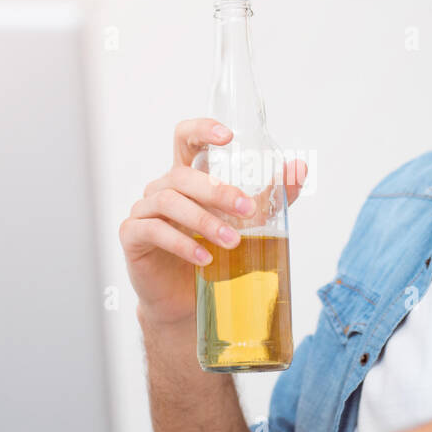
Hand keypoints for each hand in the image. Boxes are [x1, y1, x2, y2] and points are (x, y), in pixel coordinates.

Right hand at [119, 118, 307, 327]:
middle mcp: (162, 188)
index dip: (202, 130)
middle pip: (183, 175)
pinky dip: (181, 243)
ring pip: (169, 201)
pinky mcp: (132, 236)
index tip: (228, 136)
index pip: (185, 138)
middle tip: (247, 209)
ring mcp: (143, 210)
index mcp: (187, 177)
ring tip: (232, 241)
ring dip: (204, 221)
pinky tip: (204, 258)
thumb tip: (299, 168)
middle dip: (217, 190)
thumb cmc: (213, 255)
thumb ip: (272, 196)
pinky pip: (153, 230)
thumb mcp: (247, 222)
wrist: (185, 302)